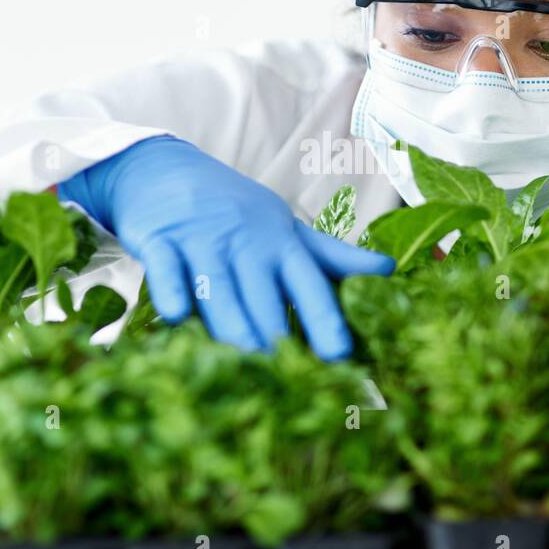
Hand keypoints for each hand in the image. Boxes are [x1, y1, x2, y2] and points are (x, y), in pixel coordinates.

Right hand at [58, 135, 393, 358]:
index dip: (324, 319)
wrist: (165, 168)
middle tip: (286, 379)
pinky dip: (172, 291)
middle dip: (275, 337)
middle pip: (262, 296)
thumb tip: (389, 269)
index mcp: (281, 243)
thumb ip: (334, 256)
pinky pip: (166, 269)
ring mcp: (201, 240)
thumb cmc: (236, 210)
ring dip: (231, 325)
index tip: (340, 354)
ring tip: (244, 363)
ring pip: (218, 289)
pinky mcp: (159, 240)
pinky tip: (177, 315)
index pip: (310, 283)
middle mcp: (246, 242)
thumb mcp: (286, 228)